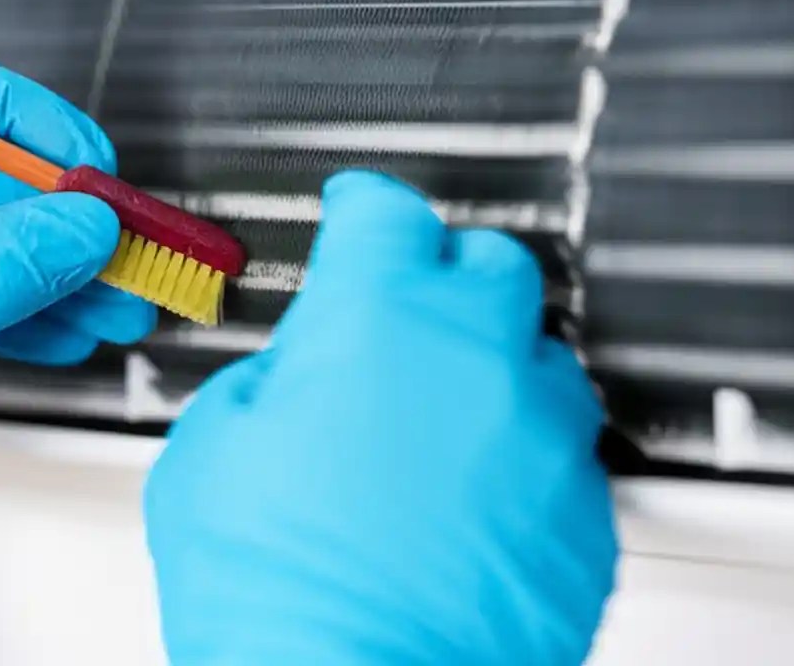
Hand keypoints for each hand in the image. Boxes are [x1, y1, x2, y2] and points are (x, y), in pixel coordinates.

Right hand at [145, 172, 615, 664]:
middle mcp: (476, 358)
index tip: (361, 210)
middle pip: (490, 262)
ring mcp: (542, 436)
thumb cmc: (272, 591)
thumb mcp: (209, 450)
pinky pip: (566, 456)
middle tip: (410, 310)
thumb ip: (269, 379)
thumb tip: (300, 375)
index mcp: (377, 319)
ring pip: (543, 358)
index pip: (386, 211)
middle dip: (447, 272)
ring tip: (446, 419)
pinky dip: (524, 459)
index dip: (365, 203)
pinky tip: (476, 497)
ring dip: (496, 369)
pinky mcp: (583, 514)